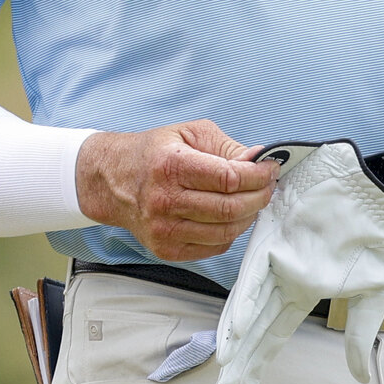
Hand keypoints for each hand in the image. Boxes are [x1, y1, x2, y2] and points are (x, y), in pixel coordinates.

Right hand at [75, 119, 273, 260]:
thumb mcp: (189, 134)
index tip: (270, 169)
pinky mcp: (166, 249)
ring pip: (226, 231)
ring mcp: (164, 229)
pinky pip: (213, 247)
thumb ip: (227, 147)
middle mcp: (165, 200)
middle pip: (231, 208)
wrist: (112, 181)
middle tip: (267, 186)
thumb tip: (259, 160)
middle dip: (259, 197)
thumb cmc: (153, 154)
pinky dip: (230, 232)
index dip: (258, 175)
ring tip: (252, 200)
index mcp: (171, 166)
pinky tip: (230, 216)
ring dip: (248, 216)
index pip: (229, 178)